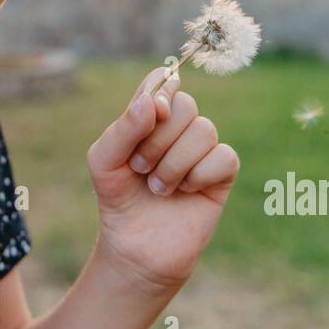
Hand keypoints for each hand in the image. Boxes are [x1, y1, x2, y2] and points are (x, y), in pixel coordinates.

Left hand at [86, 67, 240, 292]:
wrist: (135, 248)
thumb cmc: (118, 199)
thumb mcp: (104, 162)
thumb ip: (123, 128)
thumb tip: (153, 102)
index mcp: (149, 116)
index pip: (163, 80)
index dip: (161, 88)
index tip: (152, 111)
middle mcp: (178, 128)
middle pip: (185, 104)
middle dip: (158, 139)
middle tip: (140, 167)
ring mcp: (202, 150)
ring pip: (204, 130)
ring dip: (174, 163)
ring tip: (159, 188)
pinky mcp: (221, 174)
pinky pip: (224, 156)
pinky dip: (199, 175)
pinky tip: (186, 191)